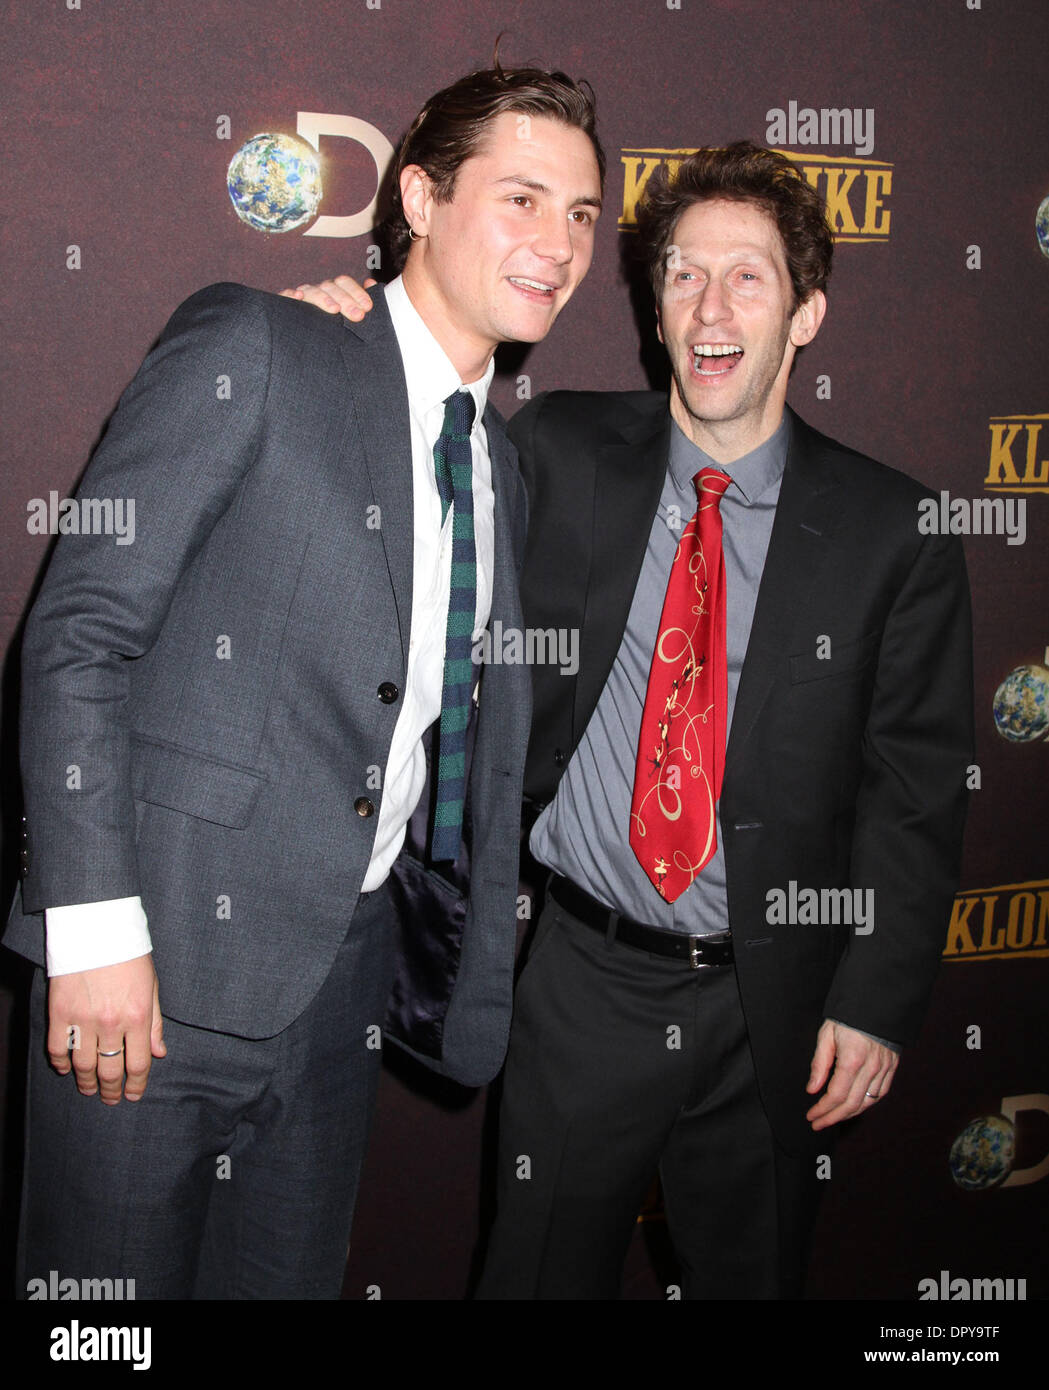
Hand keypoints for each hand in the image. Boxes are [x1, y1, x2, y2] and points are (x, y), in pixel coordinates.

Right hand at [47, 954, 165, 1104]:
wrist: (98, 928)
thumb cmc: (129, 955)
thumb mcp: (151, 986)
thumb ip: (155, 1023)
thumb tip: (159, 1053)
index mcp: (137, 1016)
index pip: (138, 1064)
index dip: (136, 1085)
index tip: (133, 1095)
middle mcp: (111, 1022)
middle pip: (110, 1070)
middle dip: (112, 1090)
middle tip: (112, 1098)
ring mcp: (83, 1019)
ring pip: (84, 1065)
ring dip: (87, 1083)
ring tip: (90, 1090)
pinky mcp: (59, 1012)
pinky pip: (58, 1048)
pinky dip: (62, 1064)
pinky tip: (67, 1070)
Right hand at [280, 274, 376, 320]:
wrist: (305, 345)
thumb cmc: (333, 329)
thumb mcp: (348, 317)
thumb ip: (360, 302)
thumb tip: (371, 283)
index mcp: (333, 291)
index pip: (344, 282)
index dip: (356, 292)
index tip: (368, 307)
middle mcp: (318, 291)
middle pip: (330, 287)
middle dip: (345, 300)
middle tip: (358, 316)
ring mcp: (302, 297)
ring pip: (311, 290)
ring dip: (323, 298)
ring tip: (334, 310)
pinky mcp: (286, 305)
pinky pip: (285, 296)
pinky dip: (290, 295)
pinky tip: (298, 297)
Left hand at [805, 1019, 897, 1130]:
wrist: (877, 1003)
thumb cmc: (849, 1017)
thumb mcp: (827, 1034)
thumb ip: (819, 1064)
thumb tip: (812, 1088)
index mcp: (852, 1060)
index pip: (836, 1095)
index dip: (823, 1109)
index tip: (811, 1116)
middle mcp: (870, 1069)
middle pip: (851, 1105)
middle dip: (833, 1118)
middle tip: (818, 1123)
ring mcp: (883, 1070)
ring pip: (867, 1103)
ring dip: (849, 1115)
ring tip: (833, 1118)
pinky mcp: (891, 1068)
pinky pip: (880, 1094)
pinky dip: (866, 1105)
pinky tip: (854, 1107)